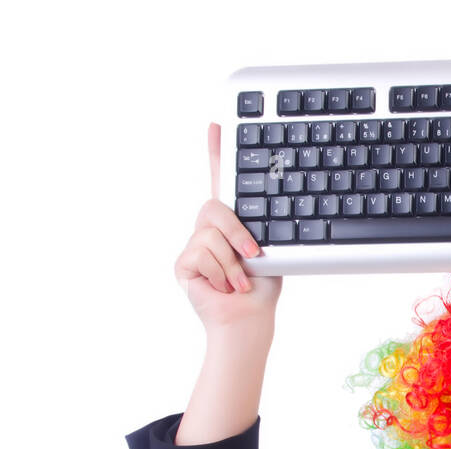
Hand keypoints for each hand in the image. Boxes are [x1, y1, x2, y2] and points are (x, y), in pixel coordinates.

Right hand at [173, 123, 282, 332]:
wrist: (248, 320)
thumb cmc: (261, 290)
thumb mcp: (268, 250)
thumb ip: (257, 228)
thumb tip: (256, 220)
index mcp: (232, 223)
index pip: (222, 182)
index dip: (217, 153)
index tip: (216, 125)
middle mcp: (209, 231)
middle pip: (214, 206)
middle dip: (238, 232)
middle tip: (253, 255)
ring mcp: (194, 245)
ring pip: (210, 232)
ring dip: (233, 261)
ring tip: (240, 282)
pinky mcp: (183, 263)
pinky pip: (202, 252)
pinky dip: (223, 273)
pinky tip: (225, 288)